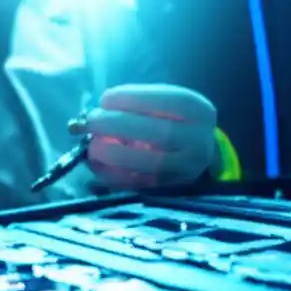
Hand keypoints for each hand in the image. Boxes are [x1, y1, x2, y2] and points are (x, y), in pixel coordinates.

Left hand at [77, 84, 217, 188]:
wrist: (192, 155)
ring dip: (112, 152)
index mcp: (200, 112)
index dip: (133, 99)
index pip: (169, 101)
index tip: (105, 99)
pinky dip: (111, 173)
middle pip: (162, 134)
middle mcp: (200, 143)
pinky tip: (96, 162)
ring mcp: (186, 171)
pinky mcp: (167, 191)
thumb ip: (132, 104)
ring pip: (150, 163)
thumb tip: (90, 116)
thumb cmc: (168, 121)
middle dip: (119, 125)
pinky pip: (136, 184)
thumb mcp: (161, 105)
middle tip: (91, 121)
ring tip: (92, 143)